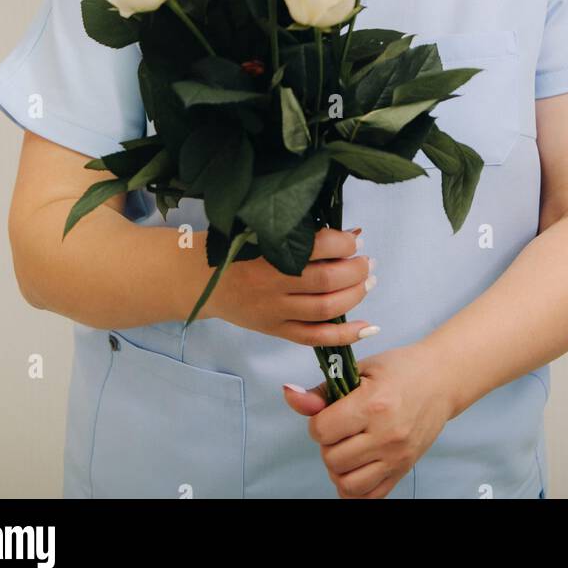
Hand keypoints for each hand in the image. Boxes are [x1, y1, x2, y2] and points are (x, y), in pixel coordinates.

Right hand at [203, 226, 376, 346]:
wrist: (200, 279)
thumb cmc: (235, 246)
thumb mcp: (260, 229)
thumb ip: (300, 230)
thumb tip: (351, 233)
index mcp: (269, 252)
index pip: (318, 247)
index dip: (344, 243)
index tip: (355, 239)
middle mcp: (273, 284)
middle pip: (327, 281)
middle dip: (356, 270)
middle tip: (367, 262)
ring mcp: (275, 311)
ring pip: (325, 309)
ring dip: (355, 295)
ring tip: (368, 282)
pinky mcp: (275, 330)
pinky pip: (315, 338)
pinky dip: (345, 335)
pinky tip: (367, 327)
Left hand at [282, 343, 451, 498]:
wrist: (441, 379)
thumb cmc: (402, 369)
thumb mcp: (361, 369)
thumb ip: (323, 389)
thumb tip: (289, 394)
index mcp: (373, 404)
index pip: (322, 430)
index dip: (318, 422)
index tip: (329, 412)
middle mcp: (386, 435)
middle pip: (332, 459)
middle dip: (328, 444)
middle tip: (340, 428)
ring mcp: (396, 457)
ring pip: (347, 484)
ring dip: (339, 468)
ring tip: (347, 448)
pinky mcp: (404, 470)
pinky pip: (369, 497)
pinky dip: (356, 488)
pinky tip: (358, 466)